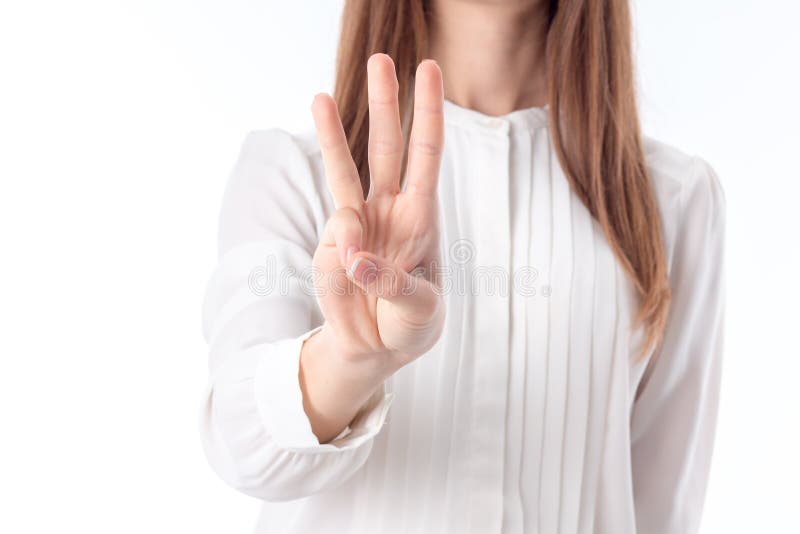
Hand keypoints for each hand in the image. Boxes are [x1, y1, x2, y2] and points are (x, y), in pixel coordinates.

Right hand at [310, 53, 445, 374]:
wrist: (377, 348)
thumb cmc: (412, 323)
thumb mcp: (421, 311)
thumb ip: (393, 286)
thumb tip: (353, 256)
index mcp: (422, 216)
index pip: (426, 155)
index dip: (428, 112)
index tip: (429, 68)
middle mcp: (387, 210)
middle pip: (386, 147)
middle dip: (384, 103)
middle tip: (381, 59)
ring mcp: (355, 225)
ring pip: (342, 171)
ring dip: (333, 134)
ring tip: (319, 97)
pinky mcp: (329, 247)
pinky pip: (332, 243)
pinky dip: (342, 262)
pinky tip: (353, 281)